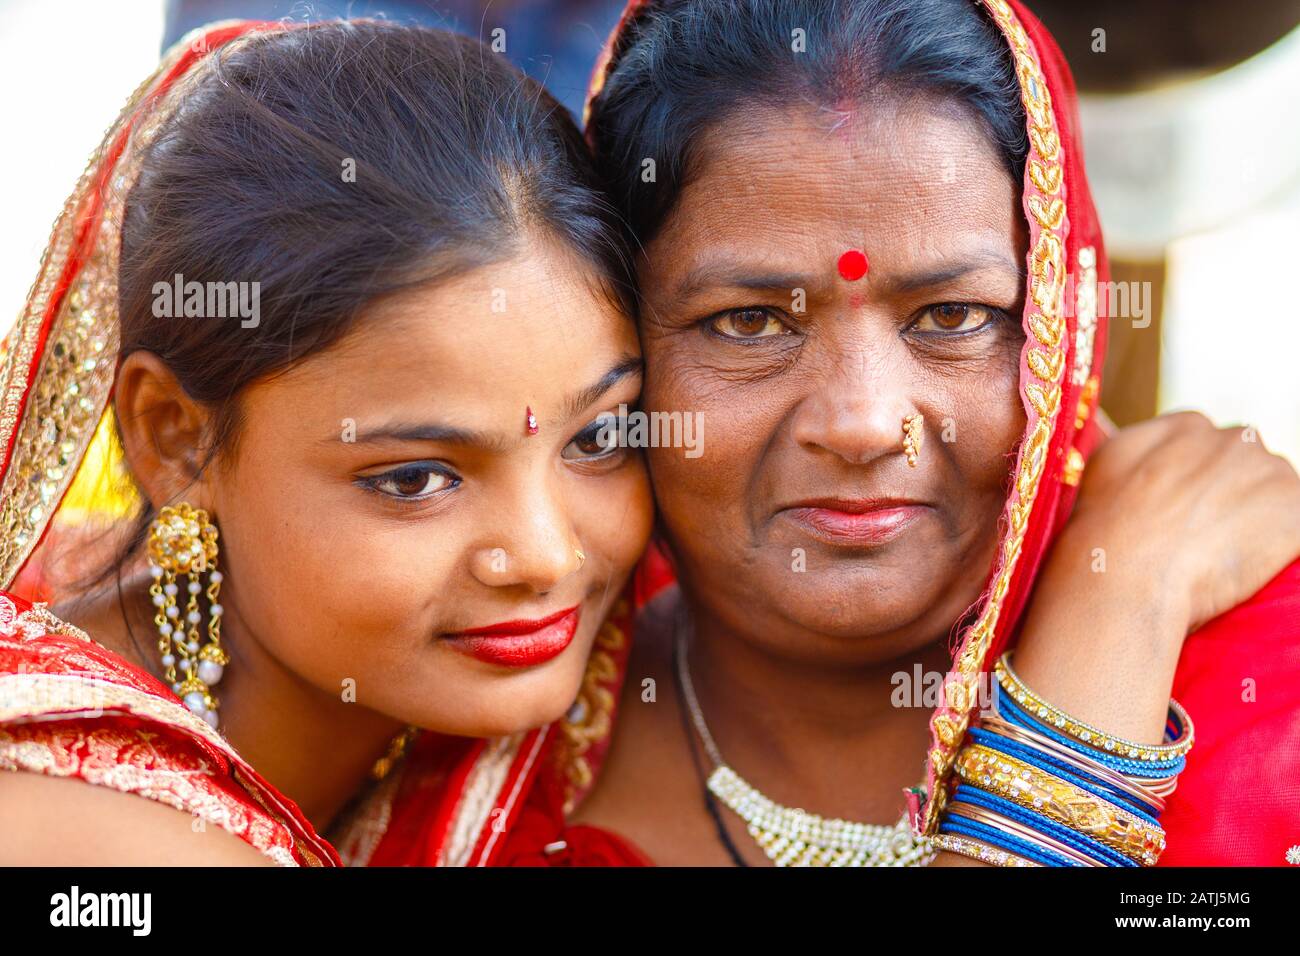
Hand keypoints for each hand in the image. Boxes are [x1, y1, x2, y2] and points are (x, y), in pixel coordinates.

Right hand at [1065, 411, 1299, 631]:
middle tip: (1205, 536)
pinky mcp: (1296, 510)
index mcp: (1188, 426)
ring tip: (1224, 554)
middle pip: (1248, 463)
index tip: (1184, 511)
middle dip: (1235, 493)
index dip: (1199, 482)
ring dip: (1261, 518)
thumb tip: (1142, 439)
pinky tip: (1249, 563)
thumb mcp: (1104, 465)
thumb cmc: (1105, 531)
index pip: (1210, 445)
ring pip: (1277, 492)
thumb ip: (1139, 444)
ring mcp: (1270, 472)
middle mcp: (1233, 438)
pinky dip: (1282, 544)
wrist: (1125, 577)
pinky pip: (1296, 526)